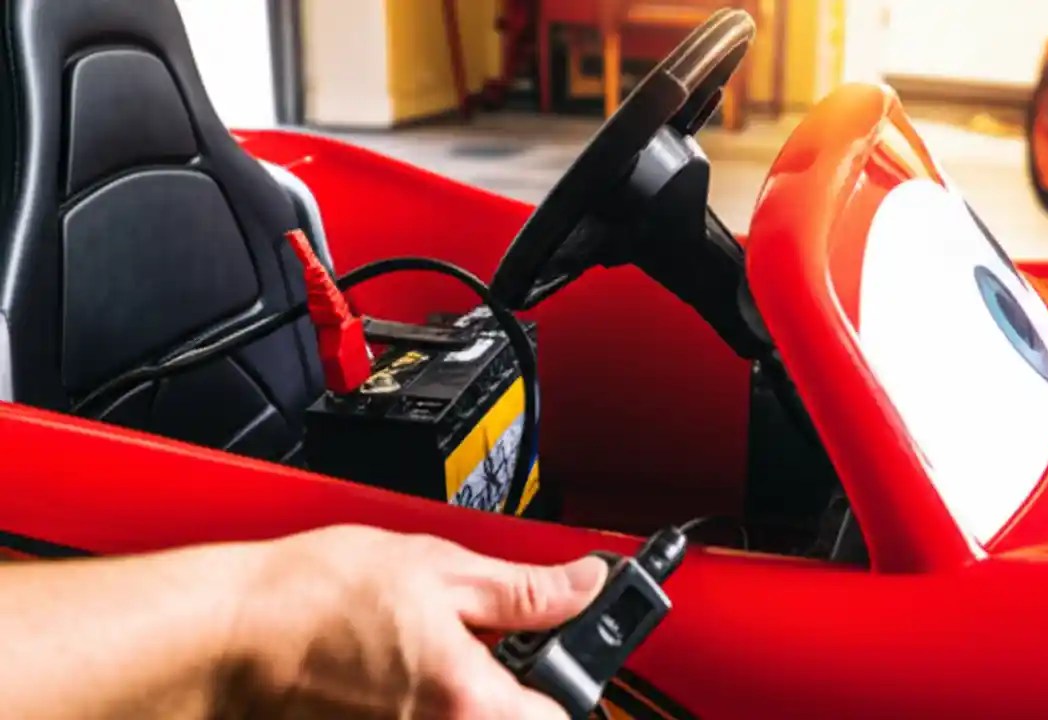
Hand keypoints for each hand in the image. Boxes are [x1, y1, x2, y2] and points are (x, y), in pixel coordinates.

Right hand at [221, 525, 608, 718]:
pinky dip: (413, 709)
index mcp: (472, 702)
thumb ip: (526, 589)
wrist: (223, 634)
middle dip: (504, 692)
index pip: (559, 717)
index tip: (544, 657)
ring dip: (457, 701)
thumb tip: (585, 584)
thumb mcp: (438, 568)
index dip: (559, 682)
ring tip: (419, 661)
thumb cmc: (313, 599)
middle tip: (478, 652)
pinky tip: (389, 682)